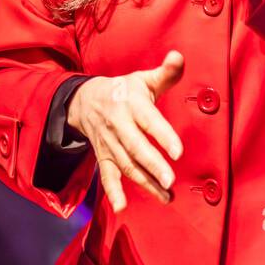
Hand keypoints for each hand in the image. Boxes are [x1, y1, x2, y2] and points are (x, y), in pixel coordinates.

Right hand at [66, 50, 185, 212]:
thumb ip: (166, 73)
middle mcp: (118, 124)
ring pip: (126, 165)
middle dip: (152, 164)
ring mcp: (109, 143)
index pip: (149, 120)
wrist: (85, 100)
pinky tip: (122, 207)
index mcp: (131, 103)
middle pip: (135, 147)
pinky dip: (112, 192)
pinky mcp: (103, 156)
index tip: (178, 152)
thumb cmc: (124, 90)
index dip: (163, 135)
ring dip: (145, 182)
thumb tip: (179, 56)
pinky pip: (106, 175)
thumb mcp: (143, 79)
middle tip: (170, 180)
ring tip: (166, 196)